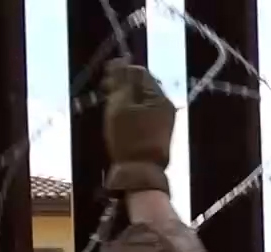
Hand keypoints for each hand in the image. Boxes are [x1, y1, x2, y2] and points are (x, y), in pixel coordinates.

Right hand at [101, 62, 174, 194]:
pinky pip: (143, 111)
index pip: (140, 73)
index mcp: (160, 98)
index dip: (120, 71)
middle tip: (104, 90)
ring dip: (124, 96)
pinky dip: (130, 108)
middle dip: (122, 83)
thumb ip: (123, 81)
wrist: (140, 172)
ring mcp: (163, 119)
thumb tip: (123, 59)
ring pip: (141, 98)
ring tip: (109, 103)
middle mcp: (166, 106)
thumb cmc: (128, 138)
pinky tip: (118, 115)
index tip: (104, 78)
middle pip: (142, 85)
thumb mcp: (121, 106)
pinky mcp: (158, 130)